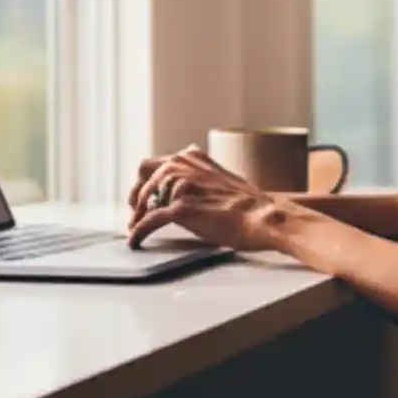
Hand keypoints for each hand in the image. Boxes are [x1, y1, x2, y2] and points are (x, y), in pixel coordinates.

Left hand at [126, 145, 290, 250]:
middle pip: (143, 176)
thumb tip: (181, 186)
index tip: (143, 197)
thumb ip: (198, 176)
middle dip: (136, 195)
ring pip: (145, 201)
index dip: (145, 182)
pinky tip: (135, 240)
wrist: (263, 217)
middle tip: (135, 211)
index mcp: (192, 156)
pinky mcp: (180, 208)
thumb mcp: (220, 178)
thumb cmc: (248, 204)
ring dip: (137, 217)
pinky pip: (149, 221)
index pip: (154, 165)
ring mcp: (180, 185)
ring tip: (135, 229)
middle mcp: (182, 165)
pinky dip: (138, 232)